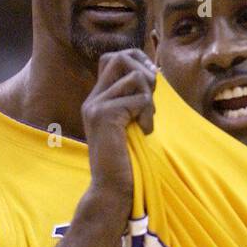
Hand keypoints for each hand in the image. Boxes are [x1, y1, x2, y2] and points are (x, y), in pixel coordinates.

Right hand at [81, 49, 154, 198]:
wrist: (111, 188)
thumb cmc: (126, 161)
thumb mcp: (130, 124)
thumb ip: (134, 100)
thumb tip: (154, 73)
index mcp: (97, 100)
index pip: (112, 58)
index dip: (135, 60)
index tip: (151, 82)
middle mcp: (92, 100)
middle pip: (119, 57)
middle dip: (143, 71)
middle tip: (149, 98)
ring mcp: (95, 106)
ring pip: (134, 77)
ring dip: (149, 98)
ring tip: (145, 121)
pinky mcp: (104, 116)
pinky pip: (139, 98)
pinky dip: (149, 114)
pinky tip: (145, 131)